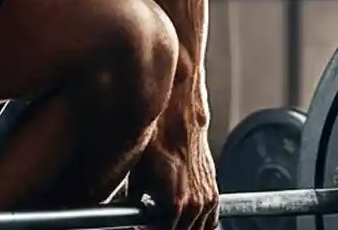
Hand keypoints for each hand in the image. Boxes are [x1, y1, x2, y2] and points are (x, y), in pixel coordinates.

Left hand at [129, 108, 218, 229]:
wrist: (178, 119)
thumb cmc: (158, 142)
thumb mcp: (137, 177)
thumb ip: (132, 203)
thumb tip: (124, 211)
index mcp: (177, 205)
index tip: (142, 226)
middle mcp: (197, 204)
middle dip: (168, 228)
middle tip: (152, 223)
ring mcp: (208, 198)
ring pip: (200, 229)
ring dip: (184, 226)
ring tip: (167, 218)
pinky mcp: (214, 190)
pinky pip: (211, 218)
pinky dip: (198, 221)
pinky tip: (184, 215)